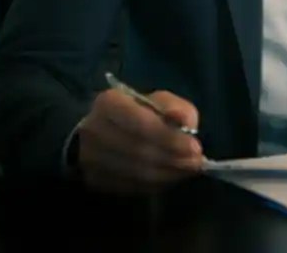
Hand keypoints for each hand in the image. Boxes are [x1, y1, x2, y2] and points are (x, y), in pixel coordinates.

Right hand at [76, 89, 203, 193]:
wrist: (97, 131)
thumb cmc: (135, 112)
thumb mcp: (157, 100)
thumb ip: (176, 107)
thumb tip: (187, 122)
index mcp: (108, 104)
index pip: (141, 123)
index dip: (170, 138)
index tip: (196, 147)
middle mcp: (93, 131)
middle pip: (138, 150)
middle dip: (172, 158)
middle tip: (197, 163)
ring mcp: (89, 157)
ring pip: (135, 171)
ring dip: (167, 173)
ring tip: (188, 170)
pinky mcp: (93, 179)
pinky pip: (129, 186)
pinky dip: (155, 184)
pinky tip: (172, 177)